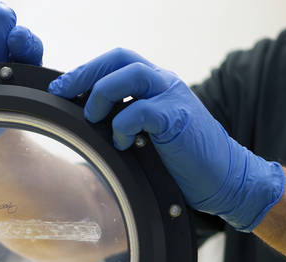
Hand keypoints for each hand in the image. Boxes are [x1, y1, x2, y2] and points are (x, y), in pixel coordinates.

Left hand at [48, 48, 283, 231]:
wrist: (225, 178)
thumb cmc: (182, 162)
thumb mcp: (147, 136)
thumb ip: (125, 121)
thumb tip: (86, 125)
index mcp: (155, 86)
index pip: (117, 62)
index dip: (86, 71)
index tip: (60, 89)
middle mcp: (164, 84)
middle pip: (120, 59)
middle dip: (85, 73)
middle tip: (62, 93)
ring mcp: (173, 97)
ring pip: (131, 74)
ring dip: (103, 93)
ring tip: (92, 117)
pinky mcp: (178, 118)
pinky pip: (141, 110)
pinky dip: (124, 125)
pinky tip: (122, 144)